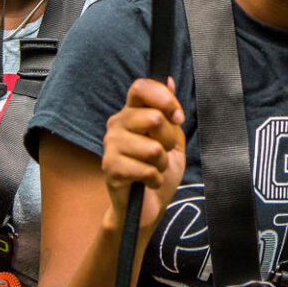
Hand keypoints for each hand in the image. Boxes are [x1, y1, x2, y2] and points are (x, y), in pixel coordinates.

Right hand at [101, 78, 185, 233]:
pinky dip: (154, 179)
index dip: (164, 99)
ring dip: (161, 163)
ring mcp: (110, 145)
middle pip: (153, 118)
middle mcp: (117, 124)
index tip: (177, 117)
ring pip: (152, 147)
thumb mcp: (173, 139)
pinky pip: (145, 169)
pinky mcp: (110, 168)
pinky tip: (147, 181)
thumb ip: (170, 112)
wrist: (148, 206)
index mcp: (131, 112)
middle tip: (162, 153)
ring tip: (154, 169)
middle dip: (168, 140)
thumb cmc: (159, 170)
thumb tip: (170, 80)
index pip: (141, 87)